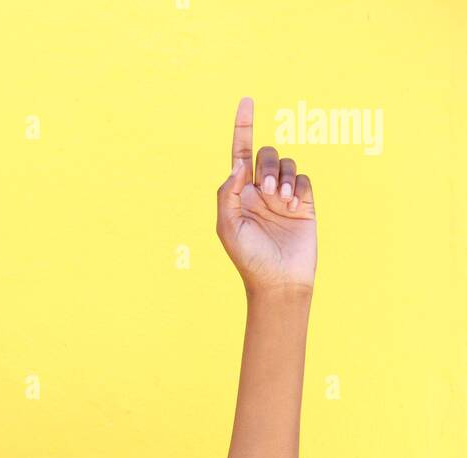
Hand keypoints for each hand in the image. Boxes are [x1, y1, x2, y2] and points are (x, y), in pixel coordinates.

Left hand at [216, 97, 315, 293]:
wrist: (279, 282)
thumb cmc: (249, 259)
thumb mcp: (227, 227)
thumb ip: (228, 192)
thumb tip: (239, 164)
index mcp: (240, 194)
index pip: (240, 153)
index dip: (243, 126)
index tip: (246, 101)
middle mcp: (261, 191)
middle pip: (266, 154)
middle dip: (268, 164)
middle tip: (267, 190)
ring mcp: (283, 196)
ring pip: (287, 163)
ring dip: (284, 175)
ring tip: (282, 200)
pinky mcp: (304, 204)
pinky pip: (304, 178)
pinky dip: (298, 185)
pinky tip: (293, 204)